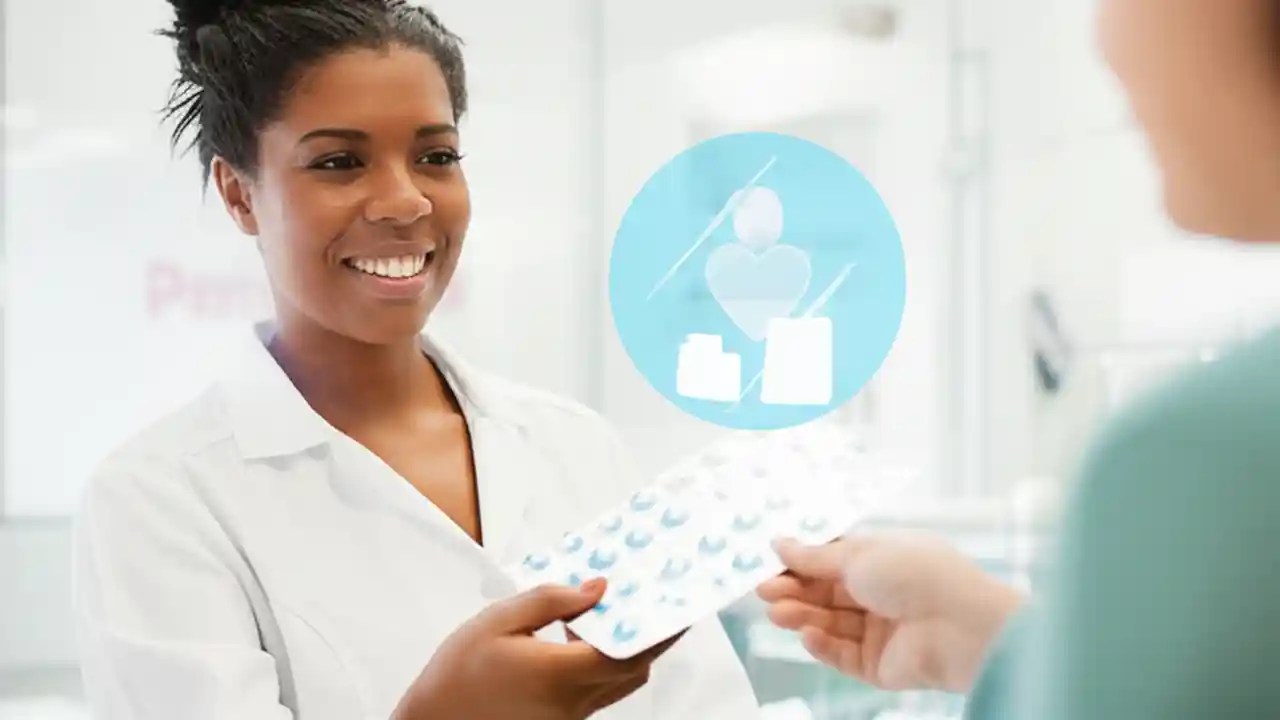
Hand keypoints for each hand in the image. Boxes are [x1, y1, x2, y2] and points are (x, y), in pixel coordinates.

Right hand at [394, 579, 680, 719]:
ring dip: (627, 649)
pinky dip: (603, 664)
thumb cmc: (457, 674)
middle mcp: (574, 702)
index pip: (630, 653)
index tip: (682, 604)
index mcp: (561, 674)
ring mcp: (570, 718)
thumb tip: (598, 589)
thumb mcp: (497, 622)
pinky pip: (597, 691)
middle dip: (652, 636)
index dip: (662, 629)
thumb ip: (550, 601)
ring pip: (618, 683)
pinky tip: (582, 636)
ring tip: (615, 610)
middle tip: (657, 599)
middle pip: (634, 670)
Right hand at [757, 533, 1024, 692]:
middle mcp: (884, 594)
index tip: (772, 563)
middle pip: (829, 595)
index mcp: (885, 560)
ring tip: (776, 613)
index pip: (834, 561)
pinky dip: (823, 646)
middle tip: (764, 591)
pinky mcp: (881, 665)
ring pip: (832, 625)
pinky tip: (807, 635)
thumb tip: (780, 542)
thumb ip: (815, 556)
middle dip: (796, 592)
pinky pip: (844, 656)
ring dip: (803, 617)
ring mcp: (883, 631)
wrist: (960, 625)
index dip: (803, 563)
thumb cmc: (917, 573)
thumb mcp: (858, 554)